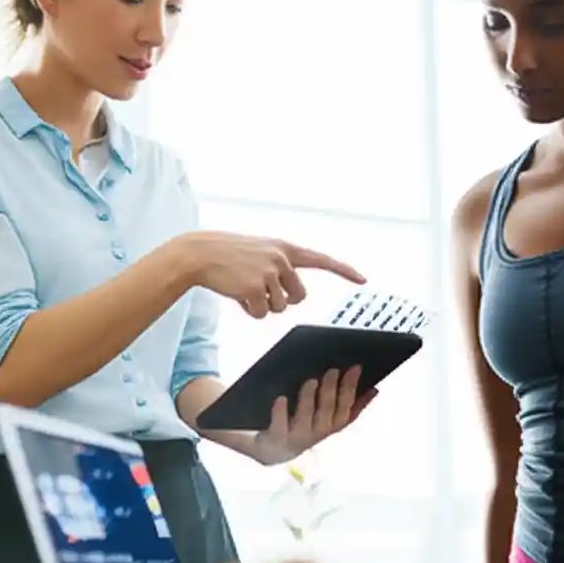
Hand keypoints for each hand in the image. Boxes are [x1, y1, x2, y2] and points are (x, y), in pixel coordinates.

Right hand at [175, 232, 365, 318]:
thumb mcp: (260, 252)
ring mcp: (269, 273)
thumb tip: (292, 297)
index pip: (321, 260)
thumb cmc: (229, 255)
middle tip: (260, 289)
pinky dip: (250, 310)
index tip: (363, 279)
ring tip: (244, 287)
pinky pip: (261, 314)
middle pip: (298, 297)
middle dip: (282, 300)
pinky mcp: (255, 288)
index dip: (343, 270)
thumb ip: (280, 267)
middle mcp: (281, 258)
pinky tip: (237, 295)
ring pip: (279, 308)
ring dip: (262, 305)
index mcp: (285, 248)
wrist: (200, 252)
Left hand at [250, 366, 378, 465]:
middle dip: (334, 391)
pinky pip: (279, 427)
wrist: (269, 452)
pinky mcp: (276, 439)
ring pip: (307, 419)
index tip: (360, 372)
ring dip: (310, 399)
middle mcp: (316, 434)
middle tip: (333, 370)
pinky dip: (280, 413)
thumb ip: (344, 403)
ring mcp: (296, 438)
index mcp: (329, 427)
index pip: (349, 412)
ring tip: (311, 380)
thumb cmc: (299, 426)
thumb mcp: (323, 417)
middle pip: (330, 413)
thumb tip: (373, 389)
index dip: (357, 395)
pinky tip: (281, 398)